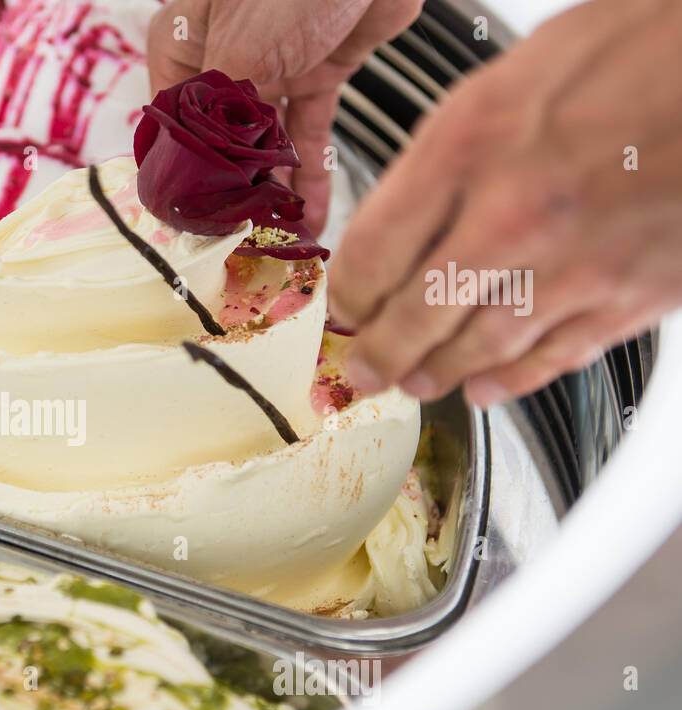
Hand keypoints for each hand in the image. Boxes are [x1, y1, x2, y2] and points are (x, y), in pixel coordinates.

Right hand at [148, 0, 421, 231]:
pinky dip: (312, 175)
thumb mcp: (238, 55)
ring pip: (265, 143)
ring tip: (277, 240)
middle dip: (231, 192)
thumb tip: (199, 184)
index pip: (170, 125)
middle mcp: (221, 56)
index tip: (192, 224)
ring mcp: (271, 63)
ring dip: (273, 192)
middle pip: (219, 139)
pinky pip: (309, 133)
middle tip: (239, 244)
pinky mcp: (319, 68)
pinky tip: (311, 217)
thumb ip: (217, 122)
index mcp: (182, 44)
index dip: (181, 175)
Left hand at [329, 0, 681, 406]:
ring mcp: (575, 263)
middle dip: (377, 354)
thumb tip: (403, 212)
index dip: (346, 295)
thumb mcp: (512, 75)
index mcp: (472, 147)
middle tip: (360, 371)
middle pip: (415, 315)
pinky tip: (486, 387)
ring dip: (436, 372)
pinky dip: (514, 380)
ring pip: (480, 347)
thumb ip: (450, 152)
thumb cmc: (642, 48)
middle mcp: (515, 214)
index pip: (372, 252)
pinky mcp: (634, 293)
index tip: (341, 308)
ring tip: (413, 381)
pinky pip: (556, 355)